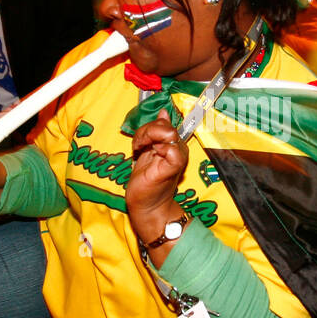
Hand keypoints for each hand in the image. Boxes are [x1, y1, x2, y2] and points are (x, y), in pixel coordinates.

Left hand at [126, 109, 187, 241]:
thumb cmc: (147, 182)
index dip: (151, 125)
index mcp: (173, 143)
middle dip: (146, 130)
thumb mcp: (147, 150)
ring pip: (167, 132)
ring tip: (139, 150)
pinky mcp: (174, 166)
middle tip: (138, 145)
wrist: (146, 206)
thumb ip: (155, 131)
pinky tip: (145, 155)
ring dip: (147, 137)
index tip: (140, 139)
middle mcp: (178, 148)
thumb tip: (164, 112)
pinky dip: (156, 148)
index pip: (165, 121)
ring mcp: (178, 157)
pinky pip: (171, 148)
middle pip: (165, 124)